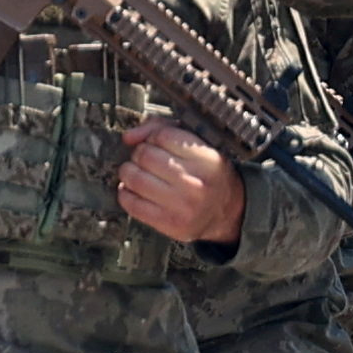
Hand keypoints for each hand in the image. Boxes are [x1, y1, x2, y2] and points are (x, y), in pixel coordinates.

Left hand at [116, 119, 246, 244]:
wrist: (227, 214)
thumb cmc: (208, 174)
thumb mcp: (199, 145)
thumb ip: (164, 129)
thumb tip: (128, 137)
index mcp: (208, 160)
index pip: (163, 136)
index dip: (153, 136)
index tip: (155, 143)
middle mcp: (196, 183)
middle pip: (145, 156)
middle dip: (139, 154)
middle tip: (143, 158)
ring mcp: (182, 206)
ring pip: (135, 178)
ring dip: (128, 172)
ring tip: (134, 172)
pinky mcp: (169, 223)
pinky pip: (133, 204)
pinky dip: (125, 194)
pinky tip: (132, 189)